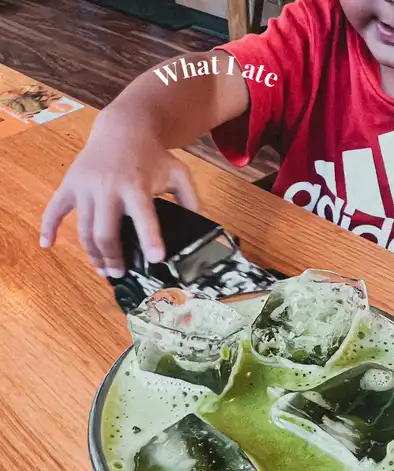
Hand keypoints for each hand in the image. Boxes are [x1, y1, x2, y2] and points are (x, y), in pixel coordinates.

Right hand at [40, 116, 198, 277]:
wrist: (124, 128)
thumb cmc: (153, 156)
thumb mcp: (179, 173)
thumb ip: (190, 200)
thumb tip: (199, 229)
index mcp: (137, 185)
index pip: (144, 217)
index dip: (150, 239)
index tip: (155, 259)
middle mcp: (108, 187)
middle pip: (105, 233)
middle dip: (113, 258)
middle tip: (121, 273)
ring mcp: (86, 186)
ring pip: (84, 230)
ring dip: (92, 254)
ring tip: (103, 269)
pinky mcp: (70, 184)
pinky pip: (55, 209)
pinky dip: (49, 227)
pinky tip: (48, 245)